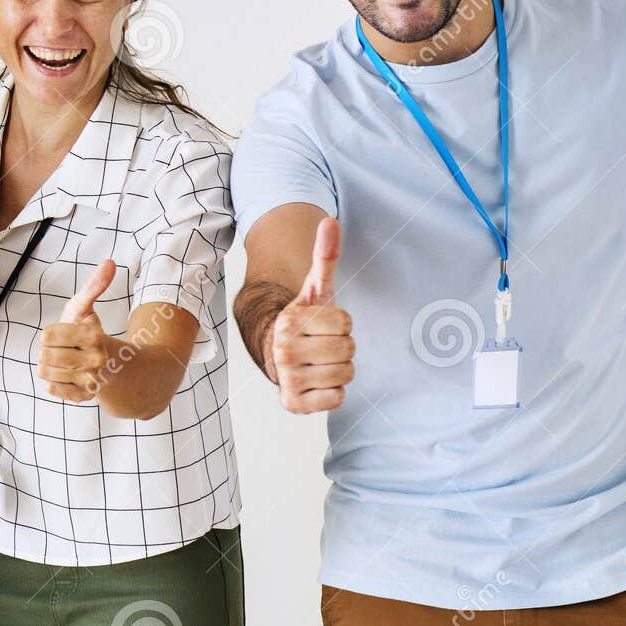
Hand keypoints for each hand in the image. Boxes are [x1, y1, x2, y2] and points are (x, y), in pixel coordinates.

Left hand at [39, 259, 116, 402]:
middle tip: (61, 349)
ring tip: (63, 361)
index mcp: (94, 336)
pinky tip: (65, 375)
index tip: (62, 334)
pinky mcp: (84, 396)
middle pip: (45, 355)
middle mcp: (95, 361)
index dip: (50, 334)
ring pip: (46, 372)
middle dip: (47, 350)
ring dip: (48, 365)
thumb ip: (94, 286)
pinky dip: (53, 381)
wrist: (114, 368)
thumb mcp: (88, 310)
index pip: (47, 336)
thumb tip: (109, 262)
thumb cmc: (92, 335)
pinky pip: (52, 389)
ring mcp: (90, 381)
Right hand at [271, 217, 354, 413]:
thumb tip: (331, 221)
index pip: (346, 323)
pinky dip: (332, 393)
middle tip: (323, 346)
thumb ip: (325, 256)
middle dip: (342, 348)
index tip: (323, 325)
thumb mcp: (315, 290)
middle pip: (348, 349)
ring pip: (345, 374)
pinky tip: (317, 383)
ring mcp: (287, 378)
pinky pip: (336, 399)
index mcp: (290, 320)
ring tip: (320, 363)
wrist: (277, 356)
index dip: (342, 324)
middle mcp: (284, 350)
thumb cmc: (304, 323)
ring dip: (339, 370)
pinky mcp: (294, 404)